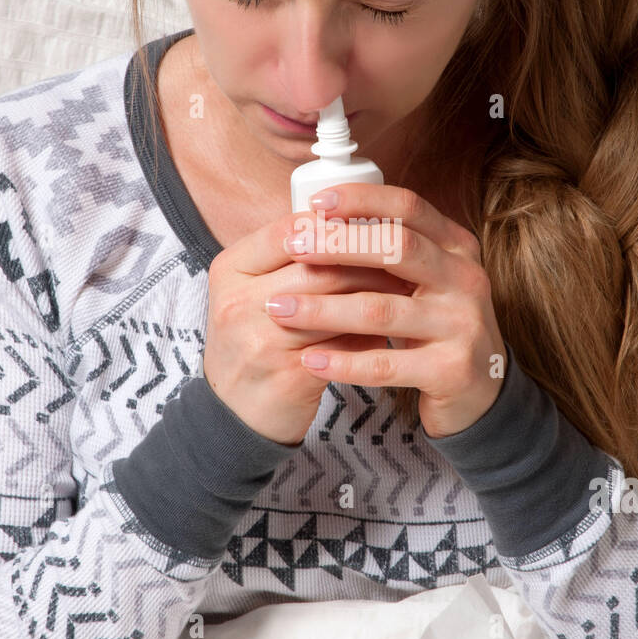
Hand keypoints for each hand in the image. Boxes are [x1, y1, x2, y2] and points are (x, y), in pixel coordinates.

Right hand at [201, 206, 414, 445]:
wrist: (236, 415)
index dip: (336, 224)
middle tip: (407, 256)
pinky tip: (392, 328)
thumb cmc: (255, 342)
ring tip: (407, 287)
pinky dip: (372, 334)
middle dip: (368, 259)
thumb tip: (361, 222)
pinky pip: (346, 345)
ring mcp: (262, 341)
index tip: (373, 223)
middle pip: (318, 265)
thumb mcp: (253, 293)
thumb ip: (292, 260)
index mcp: (230, 270)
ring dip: (378, 294)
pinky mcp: (290, 375)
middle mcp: (238, 303)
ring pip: (336, 304)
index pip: (288, 230)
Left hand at [267, 183, 508, 438]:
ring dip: (323, 309)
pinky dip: (343, 362)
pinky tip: (309, 360)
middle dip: (337, 245)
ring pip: (381, 310)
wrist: (480, 390)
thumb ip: (388, 250)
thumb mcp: (427, 278)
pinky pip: (386, 363)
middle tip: (292, 248)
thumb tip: (316, 221)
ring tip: (279, 308)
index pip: (409, 207)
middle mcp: (466, 279)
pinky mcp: (451, 370)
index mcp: (456, 246)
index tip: (316, 203)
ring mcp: (462, 325)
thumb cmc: (436, 324)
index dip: (361, 200)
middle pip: (397, 248)